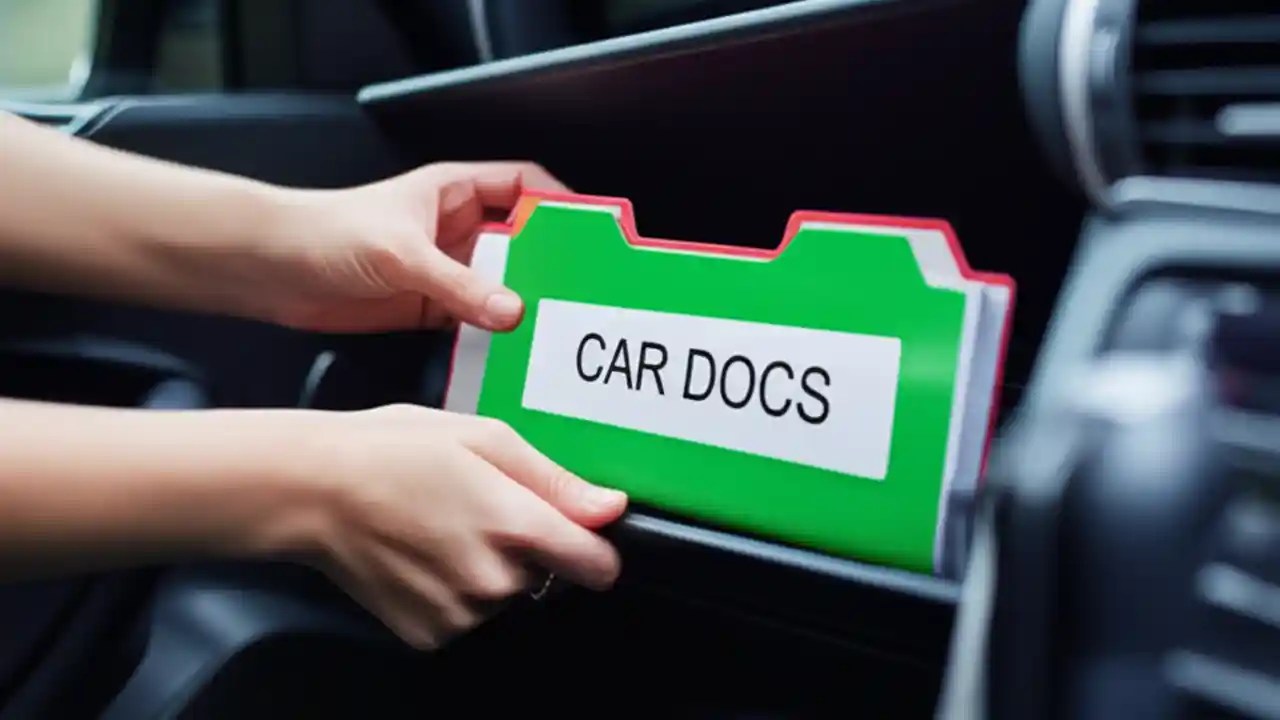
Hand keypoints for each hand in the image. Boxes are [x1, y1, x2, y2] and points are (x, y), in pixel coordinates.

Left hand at [258, 161, 568, 333]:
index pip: (523, 184)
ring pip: (501, 284)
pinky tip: (511, 350)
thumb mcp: (400, 253)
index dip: (558, 201)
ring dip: (521, 304)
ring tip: (551, 326)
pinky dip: (493, 334)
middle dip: (548, 262)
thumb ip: (459, 284)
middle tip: (578, 289)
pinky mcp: (429, 306)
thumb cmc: (325, 232)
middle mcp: (455, 228)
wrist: (270, 269)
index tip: (589, 229)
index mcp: (454, 191)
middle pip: (521, 240)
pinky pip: (475, 320)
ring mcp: (444, 269)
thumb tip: (511, 311)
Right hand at [295, 404, 625, 649]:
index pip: (600, 567)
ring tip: (447, 526)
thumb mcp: (485, 438)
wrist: (311, 491)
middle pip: (551, 579)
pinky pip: (469, 615)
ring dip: (492, 571)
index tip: (576, 532)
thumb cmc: (393, 451)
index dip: (594, 547)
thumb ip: (557, 481)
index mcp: (515, 527)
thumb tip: (611, 507)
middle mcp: (493, 581)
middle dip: (531, 550)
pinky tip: (427, 554)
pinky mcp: (430, 635)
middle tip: (482, 508)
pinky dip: (456, 592)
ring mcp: (460, 615)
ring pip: (508, 597)